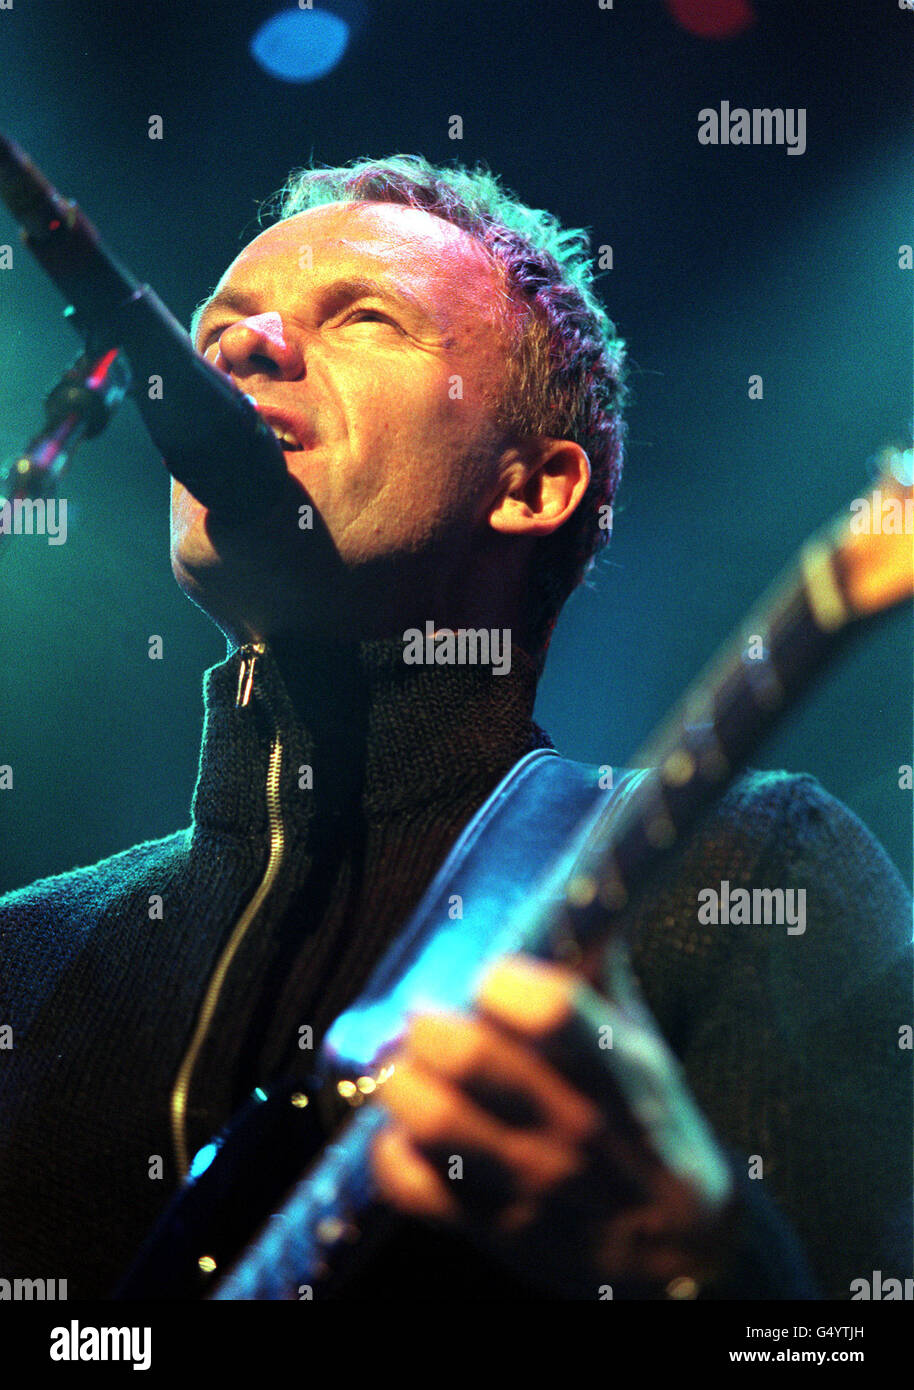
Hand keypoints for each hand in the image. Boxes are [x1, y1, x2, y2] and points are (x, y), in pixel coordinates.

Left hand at [370, 949, 735, 1296]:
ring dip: (400, 1082)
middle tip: (421, 1016)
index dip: (502, 983)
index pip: (547, 1011)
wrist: (680, 1248)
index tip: (490, 980)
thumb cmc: (647, 1121)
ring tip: (403, 1065)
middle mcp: (575, 1128)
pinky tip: (405, 1130)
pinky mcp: (495, 1232)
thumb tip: (572, 879)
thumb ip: (598, 971)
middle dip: (428, 1025)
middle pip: (469, 1060)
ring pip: (432, 1121)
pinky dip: (392, 1149)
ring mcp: (533, 1186)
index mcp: (617, 1069)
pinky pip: (412, 1186)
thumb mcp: (642, 1044)